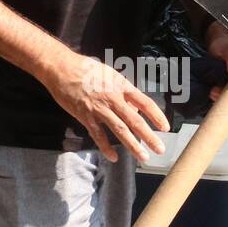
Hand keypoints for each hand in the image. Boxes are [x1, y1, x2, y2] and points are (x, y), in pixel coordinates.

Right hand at [42, 49, 170, 162]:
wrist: (61, 69)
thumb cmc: (86, 69)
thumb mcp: (110, 74)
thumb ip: (123, 91)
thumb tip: (134, 108)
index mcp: (121, 85)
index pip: (144, 102)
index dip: (157, 116)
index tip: (165, 127)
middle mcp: (112, 98)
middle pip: (135, 120)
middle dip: (149, 136)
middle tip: (161, 149)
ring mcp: (99, 108)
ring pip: (119, 130)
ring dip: (133, 145)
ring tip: (144, 157)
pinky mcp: (85, 116)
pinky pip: (98, 135)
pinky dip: (106, 147)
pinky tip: (114, 157)